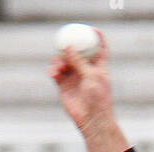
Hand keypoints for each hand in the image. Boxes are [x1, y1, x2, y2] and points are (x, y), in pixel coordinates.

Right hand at [50, 34, 123, 151]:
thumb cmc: (98, 99)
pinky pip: (56, 73)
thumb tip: (68, 46)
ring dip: (59, 60)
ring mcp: (74, 78)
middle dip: (70, 47)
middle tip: (64, 46)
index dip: (97, 37)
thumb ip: (79, 61)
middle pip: (77, 52)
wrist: (91, 120)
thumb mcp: (92, 76)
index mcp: (98, 66)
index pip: (100, 48)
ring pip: (64, 61)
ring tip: (59, 66)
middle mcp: (86, 70)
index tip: (91, 29)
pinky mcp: (64, 86)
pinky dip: (53, 70)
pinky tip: (53, 72)